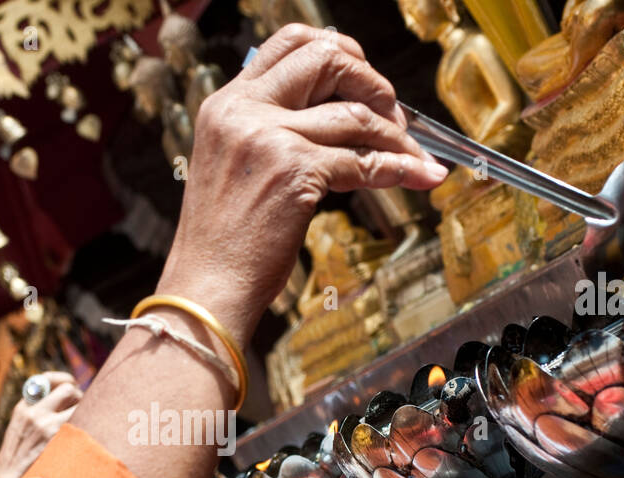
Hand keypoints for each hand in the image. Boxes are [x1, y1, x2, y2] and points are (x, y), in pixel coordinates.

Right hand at [0, 372, 82, 477]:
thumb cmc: (19, 462)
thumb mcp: (20, 430)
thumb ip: (37, 412)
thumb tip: (66, 398)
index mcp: (24, 407)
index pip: (47, 380)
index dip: (63, 380)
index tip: (72, 385)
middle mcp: (35, 412)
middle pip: (70, 390)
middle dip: (80, 397)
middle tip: (83, 411)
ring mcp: (48, 426)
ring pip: (81, 405)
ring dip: (88, 412)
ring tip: (87, 426)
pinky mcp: (61, 440)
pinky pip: (85, 423)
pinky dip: (91, 427)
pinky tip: (91, 438)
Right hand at [157, 25, 447, 343]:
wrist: (206, 286)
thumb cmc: (222, 241)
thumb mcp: (234, 168)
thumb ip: (268, 132)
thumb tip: (337, 115)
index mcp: (225, 104)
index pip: (289, 44)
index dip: (338, 52)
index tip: (363, 80)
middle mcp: (243, 110)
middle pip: (327, 60)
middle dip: (372, 82)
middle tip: (394, 114)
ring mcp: (268, 137)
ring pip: (355, 115)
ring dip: (396, 136)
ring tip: (414, 156)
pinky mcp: (295, 171)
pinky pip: (364, 160)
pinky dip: (399, 168)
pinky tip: (416, 177)